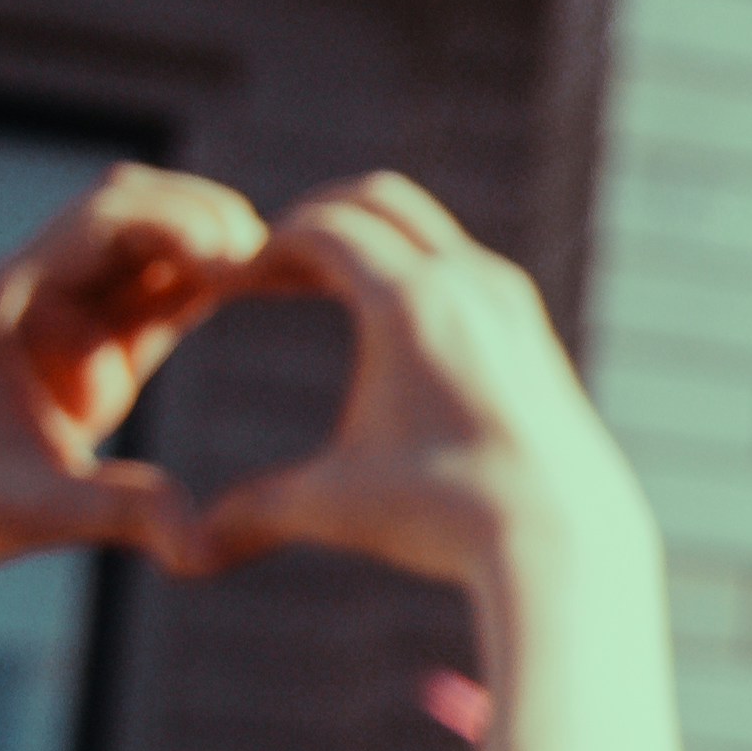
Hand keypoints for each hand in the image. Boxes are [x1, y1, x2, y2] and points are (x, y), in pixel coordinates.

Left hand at [0, 163, 266, 606]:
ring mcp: (62, 318)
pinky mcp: (89, 350)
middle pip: (129, 208)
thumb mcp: (33, 512)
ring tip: (283, 266)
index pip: (98, 222)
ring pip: (148, 243)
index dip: (174, 222)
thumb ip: (121, 512)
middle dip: (200, 217)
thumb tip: (201, 544)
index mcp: (4, 301)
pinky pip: (155, 294)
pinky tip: (264, 286)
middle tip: (276, 251)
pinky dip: (205, 283)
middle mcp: (32, 290)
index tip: (238, 253)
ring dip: (208, 244)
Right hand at [172, 175, 652, 600]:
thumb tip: (187, 549)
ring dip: (367, 243)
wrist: (563, 540)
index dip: (263, 249)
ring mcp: (507, 297)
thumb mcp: (335, 506)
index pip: (321, 229)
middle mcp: (467, 280)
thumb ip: (253, 510)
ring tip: (312, 286)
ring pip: (423, 229)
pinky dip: (410, 268)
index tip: (224, 281)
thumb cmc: (442, 518)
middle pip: (375, 200)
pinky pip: (457, 262)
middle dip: (314, 221)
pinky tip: (378, 322)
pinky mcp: (528, 325)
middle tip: (265, 265)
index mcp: (409, 300)